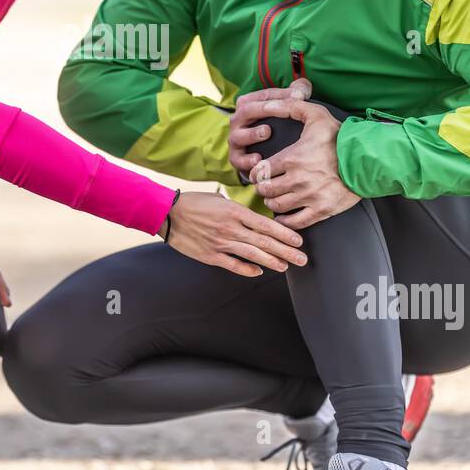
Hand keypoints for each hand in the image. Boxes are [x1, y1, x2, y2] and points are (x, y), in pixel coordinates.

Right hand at [159, 191, 305, 276]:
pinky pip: (233, 265)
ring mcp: (221, 243)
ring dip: (272, 261)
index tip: (298, 241)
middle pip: (265, 242)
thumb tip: (253, 218)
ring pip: (253, 255)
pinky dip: (248, 269)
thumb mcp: (219, 199)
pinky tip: (260, 271)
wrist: (167, 213)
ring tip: (286, 266)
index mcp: (234, 211)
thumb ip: (237, 209)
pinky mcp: (210, 255)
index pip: (266, 225)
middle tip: (302, 259)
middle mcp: (231, 228)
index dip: (285, 234)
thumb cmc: (193, 202)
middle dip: (286, 251)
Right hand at [228, 78, 312, 179]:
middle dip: (264, 109)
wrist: (263, 157)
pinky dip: (247, 159)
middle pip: (246, 110)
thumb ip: (296, 94)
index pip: (262, 95)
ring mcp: (235, 139)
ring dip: (252, 133)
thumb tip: (302, 89)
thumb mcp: (285, 109)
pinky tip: (259, 159)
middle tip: (283, 111)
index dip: (280, 95)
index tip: (299, 96)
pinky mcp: (236, 159)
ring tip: (267, 132)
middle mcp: (238, 121)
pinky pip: (237, 159)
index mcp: (248, 105)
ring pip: (238, 135)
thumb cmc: (274, 127)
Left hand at [248, 99, 360, 228]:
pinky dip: (286, 220)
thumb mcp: (315, 114)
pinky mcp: (322, 210)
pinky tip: (285, 216)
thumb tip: (268, 103)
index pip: (260, 171)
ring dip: (272, 202)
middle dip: (262, 188)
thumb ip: (290, 106)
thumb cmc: (340, 136)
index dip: (255, 173)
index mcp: (292, 157)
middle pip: (265, 190)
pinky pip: (295, 222)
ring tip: (275, 198)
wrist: (368, 158)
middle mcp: (298, 179)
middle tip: (266, 186)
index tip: (259, 173)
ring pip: (277, 206)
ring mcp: (310, 196)